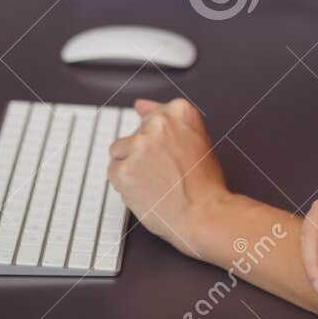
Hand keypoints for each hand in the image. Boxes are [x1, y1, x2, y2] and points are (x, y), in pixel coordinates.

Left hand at [107, 98, 227, 256]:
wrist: (203, 213)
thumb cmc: (204, 183)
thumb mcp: (196, 140)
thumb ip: (166, 120)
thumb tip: (140, 105)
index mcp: (179, 112)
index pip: (150, 118)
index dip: (157, 143)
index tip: (167, 156)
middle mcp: (158, 124)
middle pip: (134, 135)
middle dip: (144, 154)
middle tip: (165, 173)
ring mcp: (139, 146)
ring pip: (119, 152)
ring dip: (131, 166)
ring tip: (155, 182)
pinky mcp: (123, 169)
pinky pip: (113, 172)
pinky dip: (125, 184)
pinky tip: (146, 191)